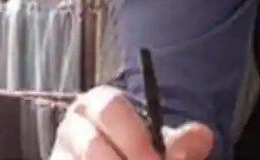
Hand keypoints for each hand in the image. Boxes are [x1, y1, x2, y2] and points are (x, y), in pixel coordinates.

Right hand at [51, 86, 213, 159]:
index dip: (134, 137)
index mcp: (100, 105)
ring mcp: (60, 152)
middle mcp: (73, 126)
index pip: (111, 108)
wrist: (119, 157)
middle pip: (91, 144)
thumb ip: (182, 144)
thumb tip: (199, 134)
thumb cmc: (141, 153)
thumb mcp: (163, 145)